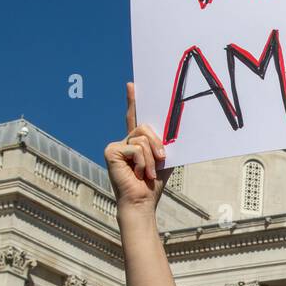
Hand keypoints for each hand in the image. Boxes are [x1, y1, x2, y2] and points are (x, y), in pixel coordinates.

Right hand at [104, 83, 168, 211]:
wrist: (142, 200)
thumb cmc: (153, 183)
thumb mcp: (164, 159)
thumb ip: (165, 143)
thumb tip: (175, 127)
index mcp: (136, 143)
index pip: (134, 118)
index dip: (133, 101)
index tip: (132, 85)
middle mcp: (124, 141)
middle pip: (144, 127)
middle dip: (157, 143)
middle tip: (162, 158)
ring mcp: (116, 145)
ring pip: (141, 139)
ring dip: (150, 159)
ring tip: (147, 173)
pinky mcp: (110, 151)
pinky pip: (135, 148)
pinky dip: (142, 162)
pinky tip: (138, 174)